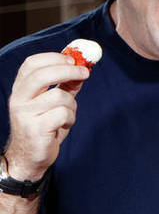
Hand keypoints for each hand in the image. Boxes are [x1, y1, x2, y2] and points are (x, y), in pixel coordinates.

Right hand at [5, 52, 91, 180]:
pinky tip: (63, 126)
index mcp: (21, 89)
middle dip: (68, 70)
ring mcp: (25, 114)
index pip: (31, 64)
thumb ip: (65, 86)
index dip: (53, 57)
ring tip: (67, 114)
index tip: (72, 58)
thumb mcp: (53, 102)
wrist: (30, 156)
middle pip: (41, 75)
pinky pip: (63, 114)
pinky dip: (70, 118)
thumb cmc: (44, 126)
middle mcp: (18, 99)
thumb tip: (82, 69)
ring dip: (72, 104)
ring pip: (59, 96)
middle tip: (85, 72)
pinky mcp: (36, 128)